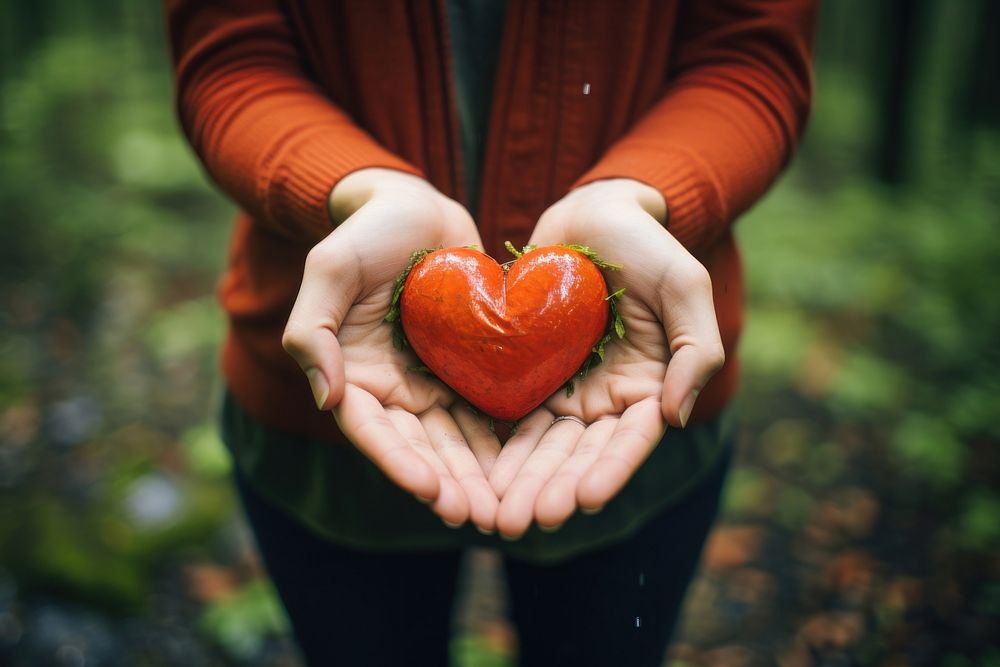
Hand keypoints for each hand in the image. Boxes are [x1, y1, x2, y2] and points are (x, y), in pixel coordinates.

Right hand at [282, 169, 500, 529]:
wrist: (416, 206)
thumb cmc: (367, 231)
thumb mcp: (330, 268)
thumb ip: (314, 329)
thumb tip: (324, 399)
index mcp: (352, 374)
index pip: (373, 431)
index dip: (400, 463)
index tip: (430, 491)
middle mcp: (392, 388)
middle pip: (420, 447)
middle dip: (449, 484)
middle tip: (480, 516)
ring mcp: (432, 380)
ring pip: (457, 439)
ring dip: (480, 475)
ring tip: (507, 506)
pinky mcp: (469, 367)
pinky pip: (487, 408)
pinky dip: (504, 438)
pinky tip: (532, 464)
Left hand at [490, 179, 724, 537]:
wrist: (594, 212)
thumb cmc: (647, 244)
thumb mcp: (685, 285)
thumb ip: (696, 350)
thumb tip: (673, 418)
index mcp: (651, 385)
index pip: (629, 440)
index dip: (607, 472)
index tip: (582, 500)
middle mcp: (609, 397)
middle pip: (579, 454)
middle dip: (551, 490)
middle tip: (521, 522)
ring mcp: (569, 387)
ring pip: (543, 445)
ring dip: (521, 480)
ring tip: (496, 513)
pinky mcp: (532, 372)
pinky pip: (514, 413)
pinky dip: (498, 444)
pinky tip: (476, 471)